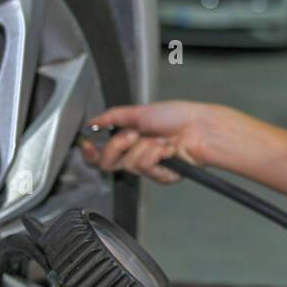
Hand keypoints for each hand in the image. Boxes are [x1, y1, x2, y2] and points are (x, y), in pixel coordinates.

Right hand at [78, 101, 219, 183]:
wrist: (199, 126)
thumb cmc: (177, 116)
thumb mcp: (138, 111)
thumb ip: (112, 117)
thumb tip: (92, 122)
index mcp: (129, 139)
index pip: (101, 153)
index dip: (90, 152)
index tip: (87, 144)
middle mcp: (136, 154)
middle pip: (107, 163)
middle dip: (117, 146)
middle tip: (132, 135)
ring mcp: (149, 166)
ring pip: (129, 164)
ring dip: (145, 147)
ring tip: (160, 139)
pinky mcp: (161, 175)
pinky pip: (146, 168)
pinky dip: (157, 154)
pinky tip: (169, 148)